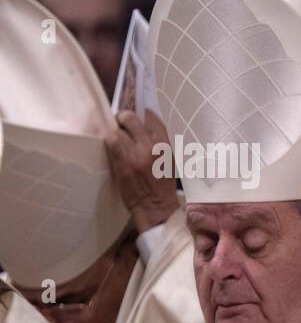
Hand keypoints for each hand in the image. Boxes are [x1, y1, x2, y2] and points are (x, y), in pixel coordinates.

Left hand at [107, 110, 177, 232]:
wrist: (157, 207)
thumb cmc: (163, 184)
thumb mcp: (169, 160)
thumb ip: (158, 143)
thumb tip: (143, 126)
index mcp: (166, 144)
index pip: (151, 117)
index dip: (141, 115)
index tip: (138, 120)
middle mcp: (151, 146)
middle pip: (129, 118)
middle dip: (122, 119)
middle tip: (121, 125)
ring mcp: (135, 154)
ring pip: (116, 130)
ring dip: (114, 133)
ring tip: (117, 140)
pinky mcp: (122, 163)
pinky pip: (110, 143)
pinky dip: (109, 143)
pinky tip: (112, 148)